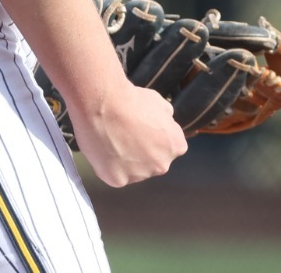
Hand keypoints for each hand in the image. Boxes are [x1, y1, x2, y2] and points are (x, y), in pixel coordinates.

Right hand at [69, 83, 187, 187]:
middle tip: (126, 135)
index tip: (141, 128)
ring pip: (134, 171)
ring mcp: (140, 175)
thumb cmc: (131, 100)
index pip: (169, 146)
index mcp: (176, 146)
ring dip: (126, 161)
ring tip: (113, 141)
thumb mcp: (158, 102)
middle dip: (142, 152)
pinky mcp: (118, 180)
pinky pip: (116, 175)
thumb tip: (164, 121)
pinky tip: (104, 149)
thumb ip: (165, 117)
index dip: (154, 136)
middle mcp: (162, 165)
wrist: (103, 106)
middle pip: (153, 161)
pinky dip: (110, 166)